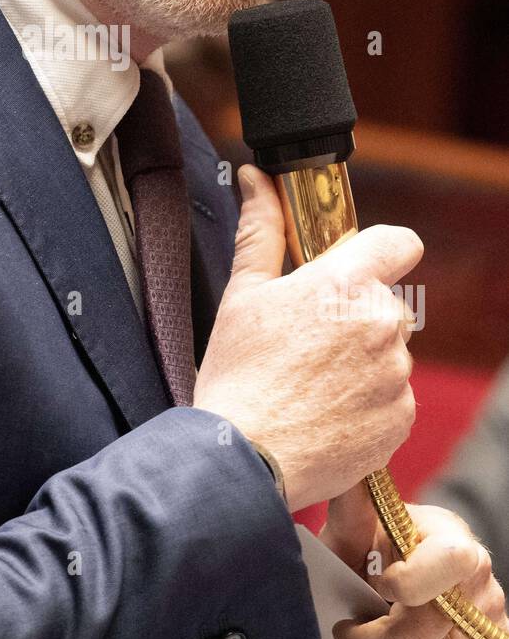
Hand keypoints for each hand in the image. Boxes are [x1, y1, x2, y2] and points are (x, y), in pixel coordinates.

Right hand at [193, 164, 421, 510]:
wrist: (244, 458)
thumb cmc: (238, 375)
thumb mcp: (242, 294)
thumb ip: (261, 230)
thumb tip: (257, 180)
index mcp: (345, 283)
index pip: (398, 242)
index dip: (379, 250)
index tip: (355, 268)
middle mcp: (382, 323)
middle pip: (384, 302)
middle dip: (354, 316)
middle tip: (307, 341)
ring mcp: (396, 374)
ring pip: (388, 351)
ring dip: (362, 360)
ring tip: (311, 383)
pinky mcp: (401, 418)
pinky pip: (393, 396)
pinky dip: (368, 402)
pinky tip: (326, 412)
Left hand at [322, 480, 508, 638]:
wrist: (393, 577)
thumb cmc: (369, 549)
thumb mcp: (355, 523)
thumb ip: (352, 499)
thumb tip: (347, 466)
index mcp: (449, 537)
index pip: (448, 563)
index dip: (404, 583)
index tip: (374, 583)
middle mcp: (480, 579)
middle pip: (425, 631)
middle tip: (348, 633)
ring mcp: (489, 620)